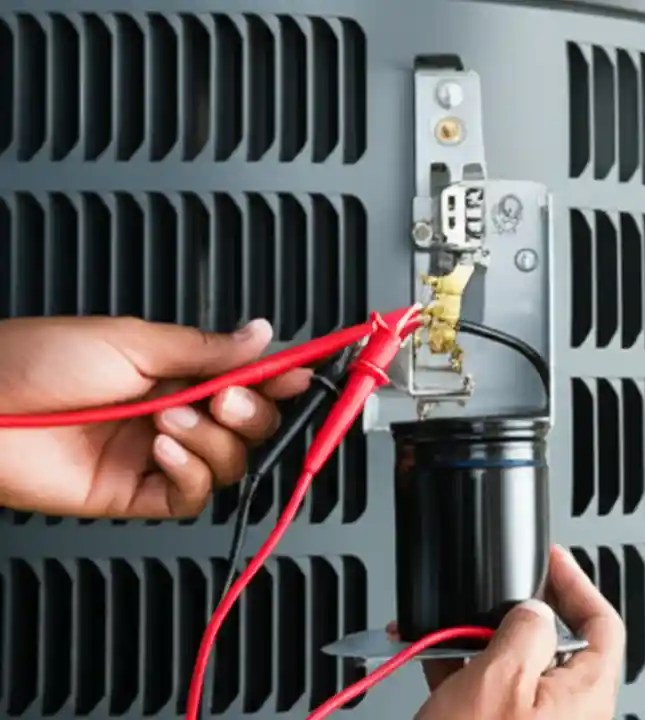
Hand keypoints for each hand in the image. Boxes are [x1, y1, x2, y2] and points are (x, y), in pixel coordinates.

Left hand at [0, 316, 310, 518]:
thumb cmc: (33, 362)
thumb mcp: (131, 340)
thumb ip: (204, 347)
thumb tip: (262, 336)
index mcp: (174, 371)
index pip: (246, 379)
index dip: (279, 380)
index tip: (301, 374)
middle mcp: (172, 413)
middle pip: (251, 426)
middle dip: (252, 411)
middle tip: (225, 396)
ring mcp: (157, 456)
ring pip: (229, 463)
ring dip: (212, 440)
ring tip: (170, 421)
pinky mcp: (138, 494)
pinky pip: (192, 497)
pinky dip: (191, 474)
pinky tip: (164, 450)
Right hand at [409, 545, 624, 718]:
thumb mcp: (500, 680)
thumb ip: (525, 631)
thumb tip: (535, 606)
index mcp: (586, 693)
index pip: (602, 623)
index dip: (576, 583)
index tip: (551, 558)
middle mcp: (568, 715)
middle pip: (553, 644)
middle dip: (510, 617)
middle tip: (484, 599)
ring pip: (514, 671)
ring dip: (477, 645)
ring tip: (442, 633)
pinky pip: (490, 700)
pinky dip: (462, 677)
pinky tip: (430, 663)